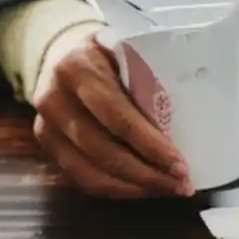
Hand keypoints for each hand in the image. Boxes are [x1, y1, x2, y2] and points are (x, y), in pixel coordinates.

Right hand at [32, 32, 191, 197]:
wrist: (61, 53)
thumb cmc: (107, 53)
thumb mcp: (126, 49)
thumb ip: (147, 76)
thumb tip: (192, 114)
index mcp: (78, 69)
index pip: (118, 117)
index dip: (150, 146)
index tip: (181, 165)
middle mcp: (54, 98)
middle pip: (103, 150)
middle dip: (147, 173)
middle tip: (182, 185)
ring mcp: (45, 125)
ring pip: (90, 171)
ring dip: (134, 187)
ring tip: (167, 189)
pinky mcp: (46, 144)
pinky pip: (80, 178)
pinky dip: (115, 188)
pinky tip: (142, 189)